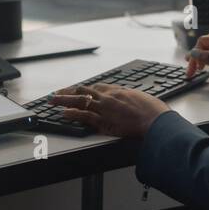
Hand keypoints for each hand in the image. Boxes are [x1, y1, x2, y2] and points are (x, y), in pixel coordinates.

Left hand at [49, 83, 169, 137]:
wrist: (156, 120)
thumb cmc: (154, 111)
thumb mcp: (141, 98)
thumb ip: (131, 98)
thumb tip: (130, 100)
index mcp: (118, 90)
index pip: (96, 87)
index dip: (83, 89)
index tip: (76, 90)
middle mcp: (109, 97)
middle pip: (84, 91)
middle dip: (68, 92)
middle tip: (56, 93)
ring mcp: (105, 108)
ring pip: (80, 102)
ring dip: (64, 101)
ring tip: (52, 100)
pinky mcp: (105, 121)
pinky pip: (85, 116)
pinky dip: (73, 114)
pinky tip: (64, 113)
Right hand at [186, 33, 208, 85]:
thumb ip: (208, 58)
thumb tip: (194, 53)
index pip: (204, 40)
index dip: (195, 52)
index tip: (191, 64)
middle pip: (207, 44)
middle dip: (197, 55)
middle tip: (191, 69)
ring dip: (203, 58)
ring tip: (198, 69)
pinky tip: (208, 66)